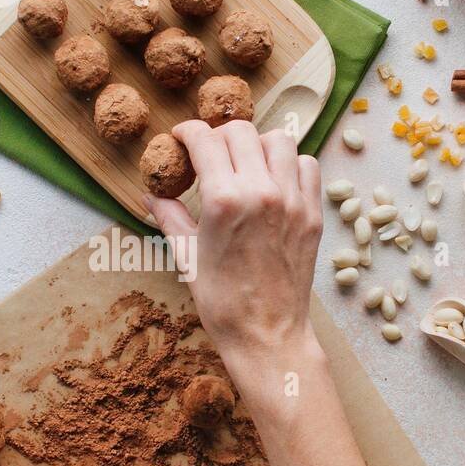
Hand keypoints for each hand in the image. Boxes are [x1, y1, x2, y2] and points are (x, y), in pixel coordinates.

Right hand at [147, 120, 322, 366]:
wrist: (266, 334)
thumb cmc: (222, 302)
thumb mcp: (186, 256)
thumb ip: (169, 217)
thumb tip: (151, 196)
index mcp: (223, 200)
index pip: (205, 140)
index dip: (187, 132)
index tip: (182, 138)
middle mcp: (260, 191)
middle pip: (240, 131)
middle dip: (218, 134)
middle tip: (210, 151)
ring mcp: (292, 200)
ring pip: (279, 140)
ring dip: (257, 143)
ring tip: (245, 161)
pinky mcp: (313, 213)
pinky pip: (307, 166)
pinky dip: (290, 163)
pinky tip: (275, 179)